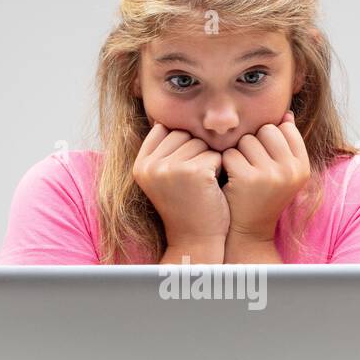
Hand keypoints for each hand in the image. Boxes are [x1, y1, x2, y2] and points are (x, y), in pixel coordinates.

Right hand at [132, 123, 229, 248]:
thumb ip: (161, 150)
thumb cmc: (185, 207)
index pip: (163, 130)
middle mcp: (151, 166)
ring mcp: (171, 169)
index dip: (180, 146)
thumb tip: (164, 118)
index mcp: (140, 165)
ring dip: (208, 161)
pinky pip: (215, 155)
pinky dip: (219, 170)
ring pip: (200, 143)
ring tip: (201, 186)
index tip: (183, 172)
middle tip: (194, 182)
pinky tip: (212, 189)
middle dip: (195, 153)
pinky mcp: (194, 172)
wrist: (196, 240)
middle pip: (183, 134)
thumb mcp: (163, 178)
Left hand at [221, 110, 309, 242]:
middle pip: (267, 129)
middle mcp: (290, 170)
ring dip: (239, 152)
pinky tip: (231, 179)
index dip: (270, 138)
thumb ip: (286, 144)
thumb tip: (286, 114)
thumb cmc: (264, 196)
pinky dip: (226, 164)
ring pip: (247, 139)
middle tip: (251, 165)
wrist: (249, 231)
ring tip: (242, 173)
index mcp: (302, 166)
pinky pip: (231, 154)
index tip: (265, 157)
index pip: (285, 128)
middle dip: (254, 142)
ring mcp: (270, 175)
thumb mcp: (283, 172)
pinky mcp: (247, 180)